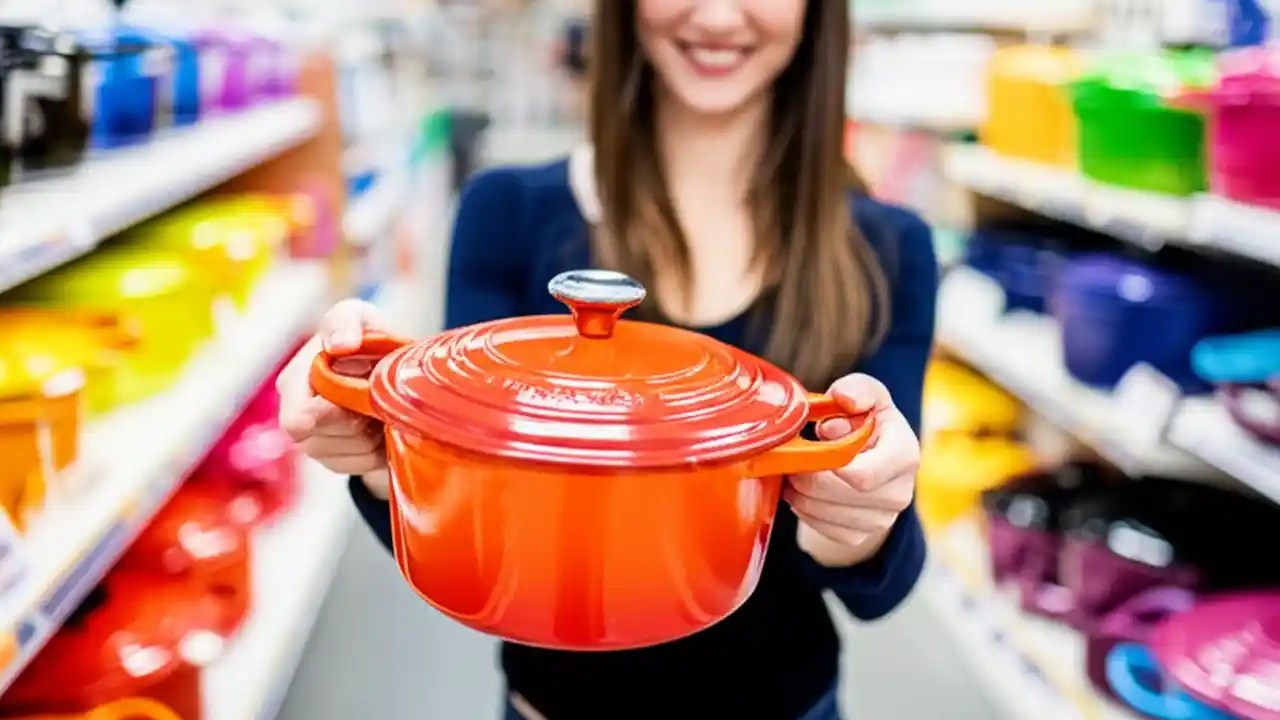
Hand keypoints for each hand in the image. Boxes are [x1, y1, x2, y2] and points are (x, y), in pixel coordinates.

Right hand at [277, 299, 391, 497]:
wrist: (390, 369)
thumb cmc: (366, 339)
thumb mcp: (359, 317)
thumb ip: (345, 321)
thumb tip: (340, 344)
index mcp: (293, 382)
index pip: (298, 420)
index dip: (332, 416)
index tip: (360, 397)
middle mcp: (296, 416)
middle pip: (323, 443)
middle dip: (357, 424)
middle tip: (377, 401)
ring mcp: (315, 443)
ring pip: (345, 456)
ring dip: (370, 437)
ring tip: (379, 412)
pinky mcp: (338, 460)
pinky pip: (360, 466)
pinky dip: (377, 451)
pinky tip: (380, 429)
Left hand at [784, 374, 919, 567]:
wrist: (872, 458)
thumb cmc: (866, 420)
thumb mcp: (867, 395)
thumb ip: (857, 389)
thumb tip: (846, 400)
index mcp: (904, 455)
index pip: (863, 475)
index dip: (828, 466)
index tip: (810, 448)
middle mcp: (899, 492)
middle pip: (839, 496)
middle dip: (806, 478)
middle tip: (790, 462)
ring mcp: (882, 519)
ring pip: (827, 515)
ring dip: (801, 495)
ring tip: (794, 474)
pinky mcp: (862, 536)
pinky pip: (824, 530)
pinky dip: (805, 512)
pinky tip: (803, 492)